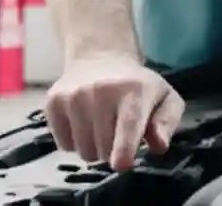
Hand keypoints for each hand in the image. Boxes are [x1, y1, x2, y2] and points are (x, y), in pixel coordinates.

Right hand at [44, 54, 184, 170]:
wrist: (99, 56)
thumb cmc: (137, 85)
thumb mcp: (165, 98)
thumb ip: (167, 122)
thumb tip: (159, 144)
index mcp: (133, 91)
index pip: (128, 125)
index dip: (124, 149)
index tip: (122, 164)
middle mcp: (100, 91)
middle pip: (105, 149)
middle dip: (114, 150)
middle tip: (118, 132)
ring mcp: (73, 96)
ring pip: (84, 151)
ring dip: (94, 148)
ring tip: (101, 127)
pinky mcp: (53, 102)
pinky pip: (64, 145)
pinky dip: (75, 142)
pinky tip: (83, 123)